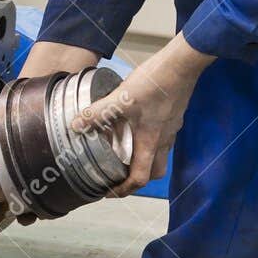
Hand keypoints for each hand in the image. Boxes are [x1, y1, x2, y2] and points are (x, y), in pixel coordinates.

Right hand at [0, 41, 100, 205]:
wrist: (40, 105)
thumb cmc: (9, 117)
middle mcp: (5, 180)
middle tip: (1, 179)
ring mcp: (26, 185)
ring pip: (18, 204)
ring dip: (17, 204)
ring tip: (21, 193)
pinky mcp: (46, 187)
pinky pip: (41, 207)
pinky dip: (37, 212)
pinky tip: (38, 208)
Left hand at [72, 36, 211, 195]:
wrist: (181, 65)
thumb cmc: (154, 84)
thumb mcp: (120, 99)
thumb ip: (97, 113)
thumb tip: (76, 125)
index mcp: (150, 142)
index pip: (139, 178)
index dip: (124, 190)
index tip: (110, 192)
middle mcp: (163, 141)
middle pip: (154, 173)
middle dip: (137, 180)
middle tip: (120, 178)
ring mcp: (172, 130)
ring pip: (160, 156)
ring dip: (145, 161)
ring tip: (127, 155)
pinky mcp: (174, 118)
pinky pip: (164, 139)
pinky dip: (151, 143)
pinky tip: (138, 129)